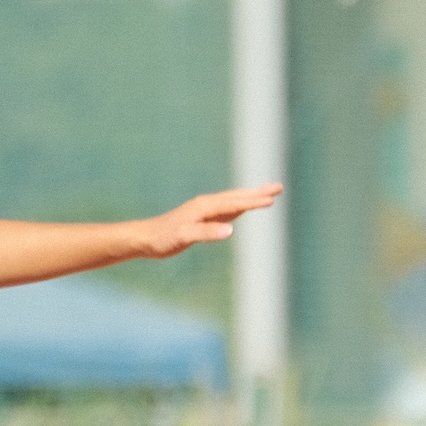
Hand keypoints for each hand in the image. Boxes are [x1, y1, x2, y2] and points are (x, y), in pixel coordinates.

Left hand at [140, 183, 283, 257]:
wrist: (146, 238)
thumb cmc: (163, 238)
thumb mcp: (184, 236)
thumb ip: (207, 232)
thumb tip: (230, 230)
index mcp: (205, 206)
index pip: (235, 203)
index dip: (254, 202)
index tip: (272, 200)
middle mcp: (207, 204)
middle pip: (238, 196)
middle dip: (259, 193)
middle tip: (279, 187)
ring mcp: (206, 210)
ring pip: (234, 201)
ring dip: (252, 197)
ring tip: (269, 193)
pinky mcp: (204, 218)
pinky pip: (228, 209)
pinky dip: (241, 206)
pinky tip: (245, 208)